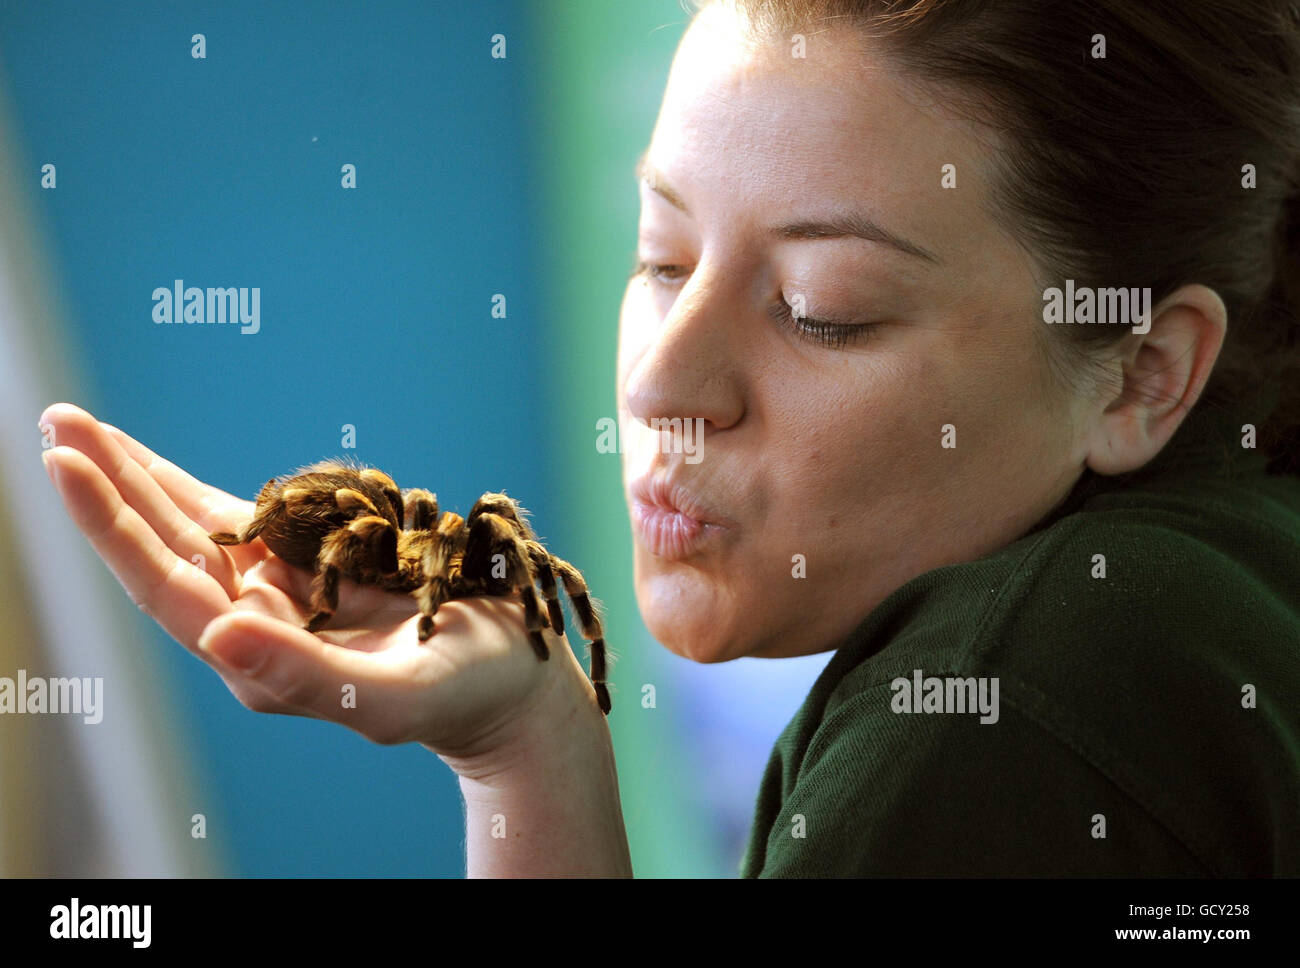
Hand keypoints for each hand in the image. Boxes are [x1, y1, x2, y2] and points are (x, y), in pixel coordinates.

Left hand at [38, 403, 601, 760]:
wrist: (510, 679)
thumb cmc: (463, 693)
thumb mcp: (390, 696)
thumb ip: (305, 675)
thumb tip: (215, 636)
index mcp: (259, 661)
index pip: (167, 586)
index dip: (113, 526)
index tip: (68, 464)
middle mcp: (256, 624)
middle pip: (164, 547)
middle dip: (109, 483)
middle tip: (59, 419)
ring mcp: (280, 591)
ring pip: (191, 527)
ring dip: (135, 475)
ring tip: (79, 424)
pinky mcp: (310, 565)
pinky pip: (239, 518)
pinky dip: (190, 486)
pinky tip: (152, 463)